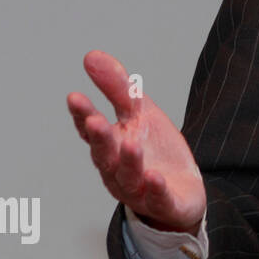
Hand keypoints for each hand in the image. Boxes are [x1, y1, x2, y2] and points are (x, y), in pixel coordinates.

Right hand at [67, 49, 205, 233]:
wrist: (183, 191)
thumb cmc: (156, 151)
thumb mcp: (141, 113)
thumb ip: (118, 88)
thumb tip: (91, 56)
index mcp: (111, 146)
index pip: (91, 130)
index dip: (82, 115)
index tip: (75, 97)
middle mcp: (118, 170)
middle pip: (105, 154)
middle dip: (100, 138)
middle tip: (94, 121)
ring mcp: (138, 189)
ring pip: (128, 177)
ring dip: (129, 161)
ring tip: (131, 144)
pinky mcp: (163, 203)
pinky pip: (156, 198)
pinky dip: (154, 189)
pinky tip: (154, 177)